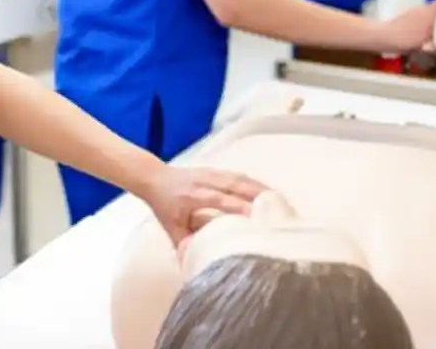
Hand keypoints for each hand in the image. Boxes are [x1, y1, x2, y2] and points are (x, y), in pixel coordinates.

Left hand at [139, 165, 268, 245]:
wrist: (154, 177)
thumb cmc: (164, 206)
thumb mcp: (171, 228)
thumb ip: (185, 245)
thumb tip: (197, 265)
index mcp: (192, 196)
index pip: (218, 199)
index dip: (238, 206)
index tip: (257, 218)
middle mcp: (204, 182)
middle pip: (234, 185)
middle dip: (257, 196)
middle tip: (279, 211)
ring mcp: (211, 173)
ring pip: (239, 179)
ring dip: (260, 189)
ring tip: (281, 202)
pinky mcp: (217, 171)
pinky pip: (239, 176)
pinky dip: (255, 184)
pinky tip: (270, 193)